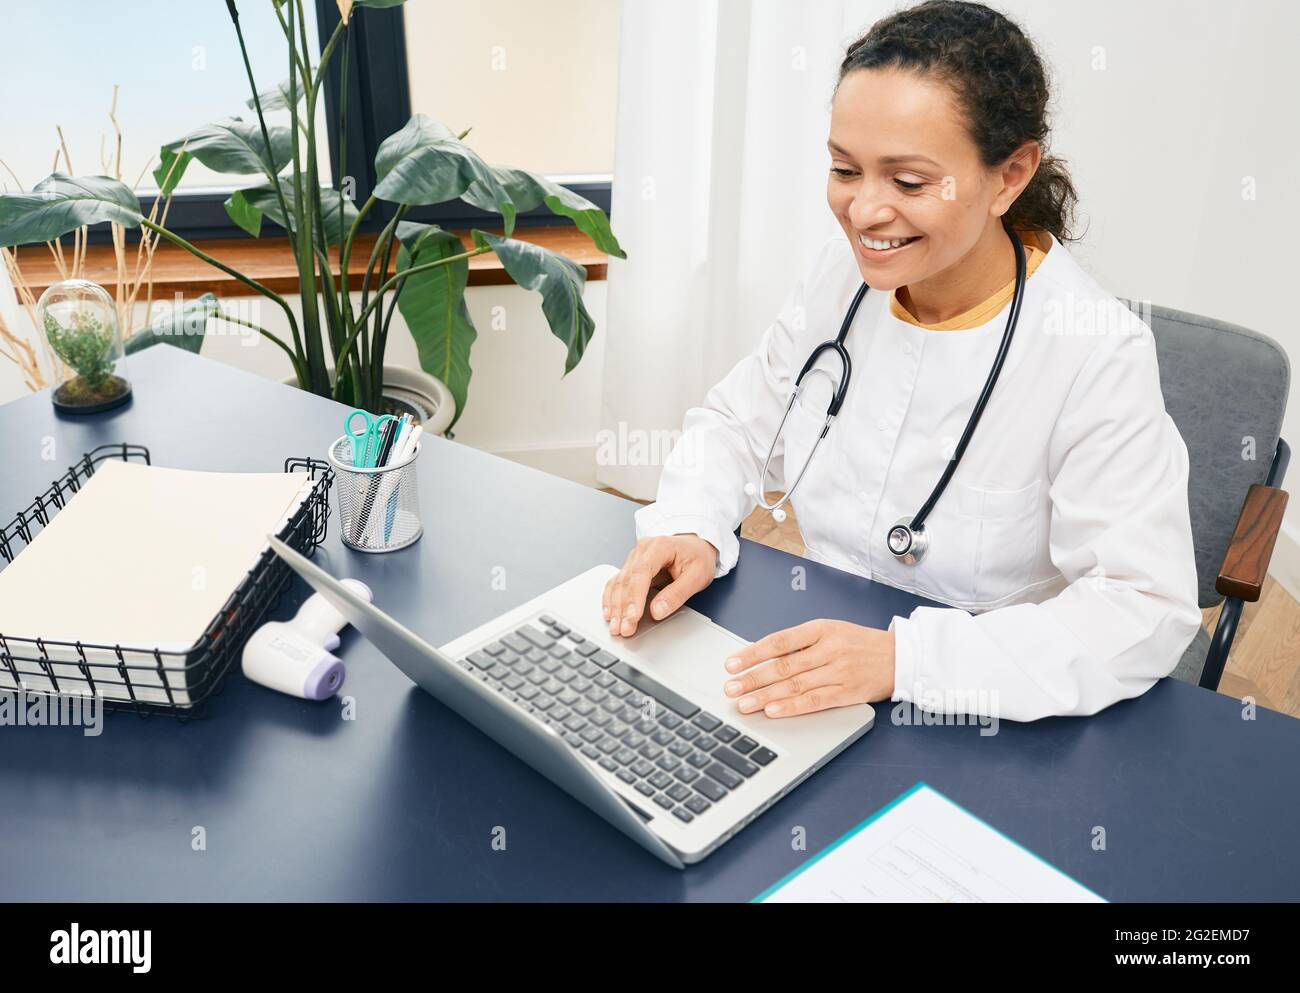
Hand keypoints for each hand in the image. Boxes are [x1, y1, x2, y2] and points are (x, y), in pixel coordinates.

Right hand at [603, 534, 717, 636]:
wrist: (696, 545)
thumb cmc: (698, 557)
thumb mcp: (698, 575)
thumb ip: (678, 593)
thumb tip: (657, 611)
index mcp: (660, 546)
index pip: (641, 572)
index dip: (635, 597)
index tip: (633, 617)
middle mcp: (642, 550)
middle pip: (627, 580)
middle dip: (623, 607)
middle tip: (624, 628)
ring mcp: (634, 558)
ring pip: (618, 583)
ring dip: (615, 606)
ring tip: (616, 626)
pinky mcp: (631, 568)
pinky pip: (616, 583)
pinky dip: (611, 599)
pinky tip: (610, 613)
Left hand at [722, 619, 894, 716]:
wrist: (900, 657)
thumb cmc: (860, 644)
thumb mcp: (831, 631)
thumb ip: (801, 643)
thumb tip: (763, 657)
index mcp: (821, 628)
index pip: (779, 641)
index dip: (752, 653)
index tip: (731, 664)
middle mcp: (829, 648)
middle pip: (783, 665)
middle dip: (752, 678)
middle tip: (730, 688)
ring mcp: (839, 671)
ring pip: (795, 684)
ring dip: (765, 696)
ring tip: (744, 703)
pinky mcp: (848, 692)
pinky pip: (815, 701)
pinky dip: (792, 707)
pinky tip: (773, 711)